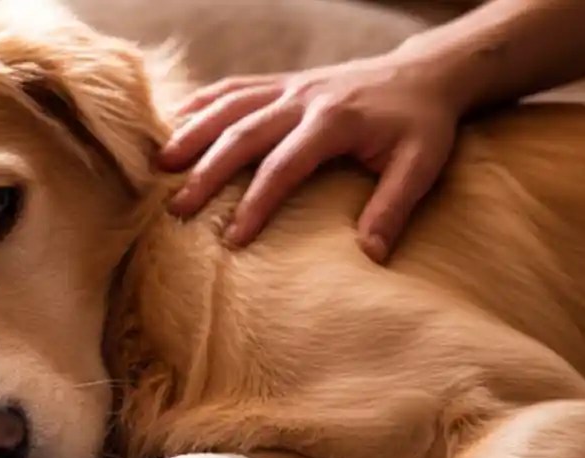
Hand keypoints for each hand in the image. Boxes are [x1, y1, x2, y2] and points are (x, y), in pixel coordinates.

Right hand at [157, 53, 464, 262]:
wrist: (425, 74)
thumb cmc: (422, 125)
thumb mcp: (421, 166)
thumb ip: (393, 207)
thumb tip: (369, 255)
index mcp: (334, 120)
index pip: (284, 166)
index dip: (256, 203)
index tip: (233, 239)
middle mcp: (303, 98)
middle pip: (243, 133)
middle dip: (207, 172)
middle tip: (176, 208)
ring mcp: (288, 86)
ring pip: (229, 105)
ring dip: (192, 133)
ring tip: (160, 165)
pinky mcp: (282, 82)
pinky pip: (234, 88)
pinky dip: (202, 103)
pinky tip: (175, 122)